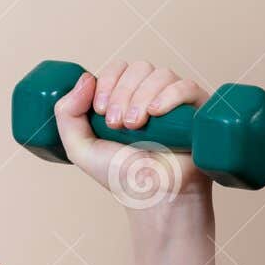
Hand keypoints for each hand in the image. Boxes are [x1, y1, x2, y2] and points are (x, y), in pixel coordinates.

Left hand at [52, 60, 213, 207]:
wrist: (152, 196)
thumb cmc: (120, 175)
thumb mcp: (79, 147)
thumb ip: (67, 113)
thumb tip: (84, 77)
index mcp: (125, 97)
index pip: (117, 69)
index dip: (106, 82)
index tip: (100, 111)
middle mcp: (151, 94)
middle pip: (137, 67)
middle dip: (122, 93)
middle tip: (117, 124)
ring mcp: (175, 101)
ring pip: (160, 74)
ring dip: (141, 97)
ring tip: (136, 126)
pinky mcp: (197, 111)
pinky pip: (187, 86)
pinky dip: (169, 95)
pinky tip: (156, 113)